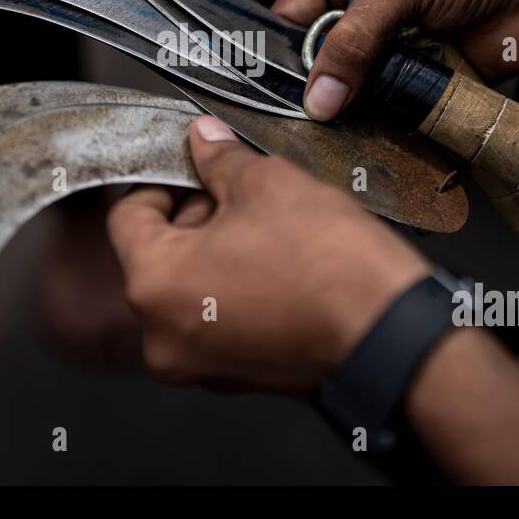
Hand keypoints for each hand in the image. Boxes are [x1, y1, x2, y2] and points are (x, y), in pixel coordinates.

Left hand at [107, 117, 428, 394]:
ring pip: (189, 289)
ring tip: (270, 229)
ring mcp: (199, 365)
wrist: (391, 337)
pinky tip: (280, 266)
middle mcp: (162, 336)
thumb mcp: (267, 185)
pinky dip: (237, 289)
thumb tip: (203, 140)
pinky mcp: (236, 377)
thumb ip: (220, 160)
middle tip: (241, 192)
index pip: (127, 216)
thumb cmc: (329, 267)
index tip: (193, 167)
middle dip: (196, 217)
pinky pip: (218, 320)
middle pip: (157, 256)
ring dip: (218, 252)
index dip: (161, 180)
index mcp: (154, 284)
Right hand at [272, 0, 518, 118]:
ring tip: (332, 142)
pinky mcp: (414, 82)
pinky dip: (382, 128)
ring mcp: (386, 51)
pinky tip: (371, 146)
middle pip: (317, 64)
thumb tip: (318, 98)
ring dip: (348, 115)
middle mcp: (357, 13)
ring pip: (350, 93)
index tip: (272, 96)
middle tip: (302, 127)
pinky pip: (386, 112)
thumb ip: (354, 40)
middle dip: (314, 93)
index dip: (278, 57)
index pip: (289, 20)